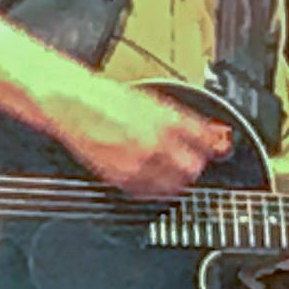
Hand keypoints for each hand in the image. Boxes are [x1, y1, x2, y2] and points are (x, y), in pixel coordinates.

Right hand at [50, 74, 233, 199]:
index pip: (204, 139)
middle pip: (193, 168)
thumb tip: (206, 131)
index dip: (215, 145)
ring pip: (174, 186)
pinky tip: (153, 180)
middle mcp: (154, 143)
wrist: (71, 103)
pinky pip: (148, 192)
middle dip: (197, 165)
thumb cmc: (104, 96)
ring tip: (174, 172)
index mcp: (165, 119)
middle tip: (195, 161)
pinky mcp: (119, 177)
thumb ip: (181, 118)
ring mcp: (137, 163)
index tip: (216, 146)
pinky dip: (155, 189)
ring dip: (178, 180)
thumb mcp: (151, 99)